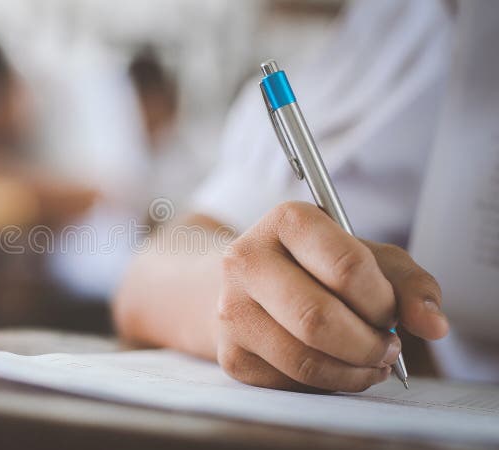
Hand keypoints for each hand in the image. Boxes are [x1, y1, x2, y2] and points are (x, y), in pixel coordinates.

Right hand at [217, 201, 448, 391]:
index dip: (381, 302)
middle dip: (369, 344)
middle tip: (387, 347)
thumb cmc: (315, 265)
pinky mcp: (230, 354)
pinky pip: (290, 383)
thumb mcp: (367, 256)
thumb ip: (408, 284)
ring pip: (304, 359)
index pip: (346, 267)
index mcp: (286, 221)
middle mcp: (245, 260)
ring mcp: (230, 309)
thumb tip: (433, 326)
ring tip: (370, 361)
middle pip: (318, 319)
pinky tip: (337, 368)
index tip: (389, 312)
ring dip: (353, 371)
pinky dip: (327, 384)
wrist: (249, 283)